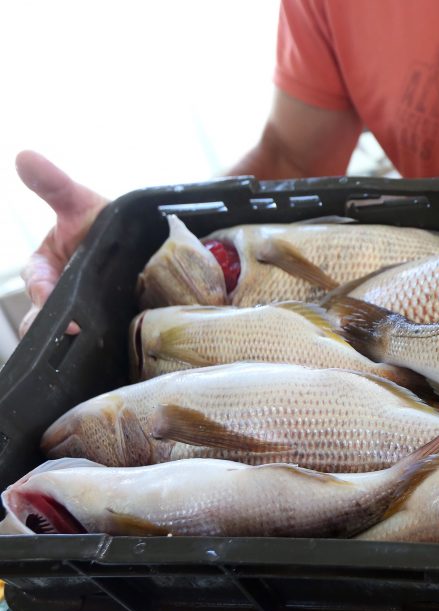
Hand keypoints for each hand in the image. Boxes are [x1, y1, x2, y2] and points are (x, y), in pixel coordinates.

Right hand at [15, 151, 107, 336]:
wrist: (143, 242)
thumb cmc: (102, 221)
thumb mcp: (79, 202)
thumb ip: (53, 185)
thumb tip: (24, 156)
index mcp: (44, 267)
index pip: (34, 281)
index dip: (39, 288)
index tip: (47, 294)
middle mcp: (58, 293)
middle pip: (43, 318)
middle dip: (50, 327)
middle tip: (70, 332)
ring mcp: (81, 313)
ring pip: (66, 337)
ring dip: (72, 344)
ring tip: (87, 347)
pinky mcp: (104, 328)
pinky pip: (98, 345)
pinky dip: (101, 350)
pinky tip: (113, 354)